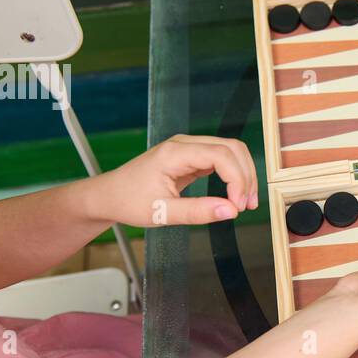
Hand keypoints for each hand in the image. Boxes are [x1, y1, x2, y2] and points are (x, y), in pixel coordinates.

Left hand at [85, 134, 258, 226]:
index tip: (238, 205)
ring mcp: (189, 148)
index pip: (220, 155)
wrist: (110, 195)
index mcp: (175, 153)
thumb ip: (198, 212)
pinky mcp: (191, 156)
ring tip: (245, 202)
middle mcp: (184, 144)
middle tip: (247, 205)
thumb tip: (231, 211)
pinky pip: (221, 159)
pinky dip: (233, 175)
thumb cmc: (129, 201)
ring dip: (243, 174)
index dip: (237, 179)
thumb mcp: (162, 213)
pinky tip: (235, 194)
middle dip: (246, 175)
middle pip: (231, 147)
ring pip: (230, 151)